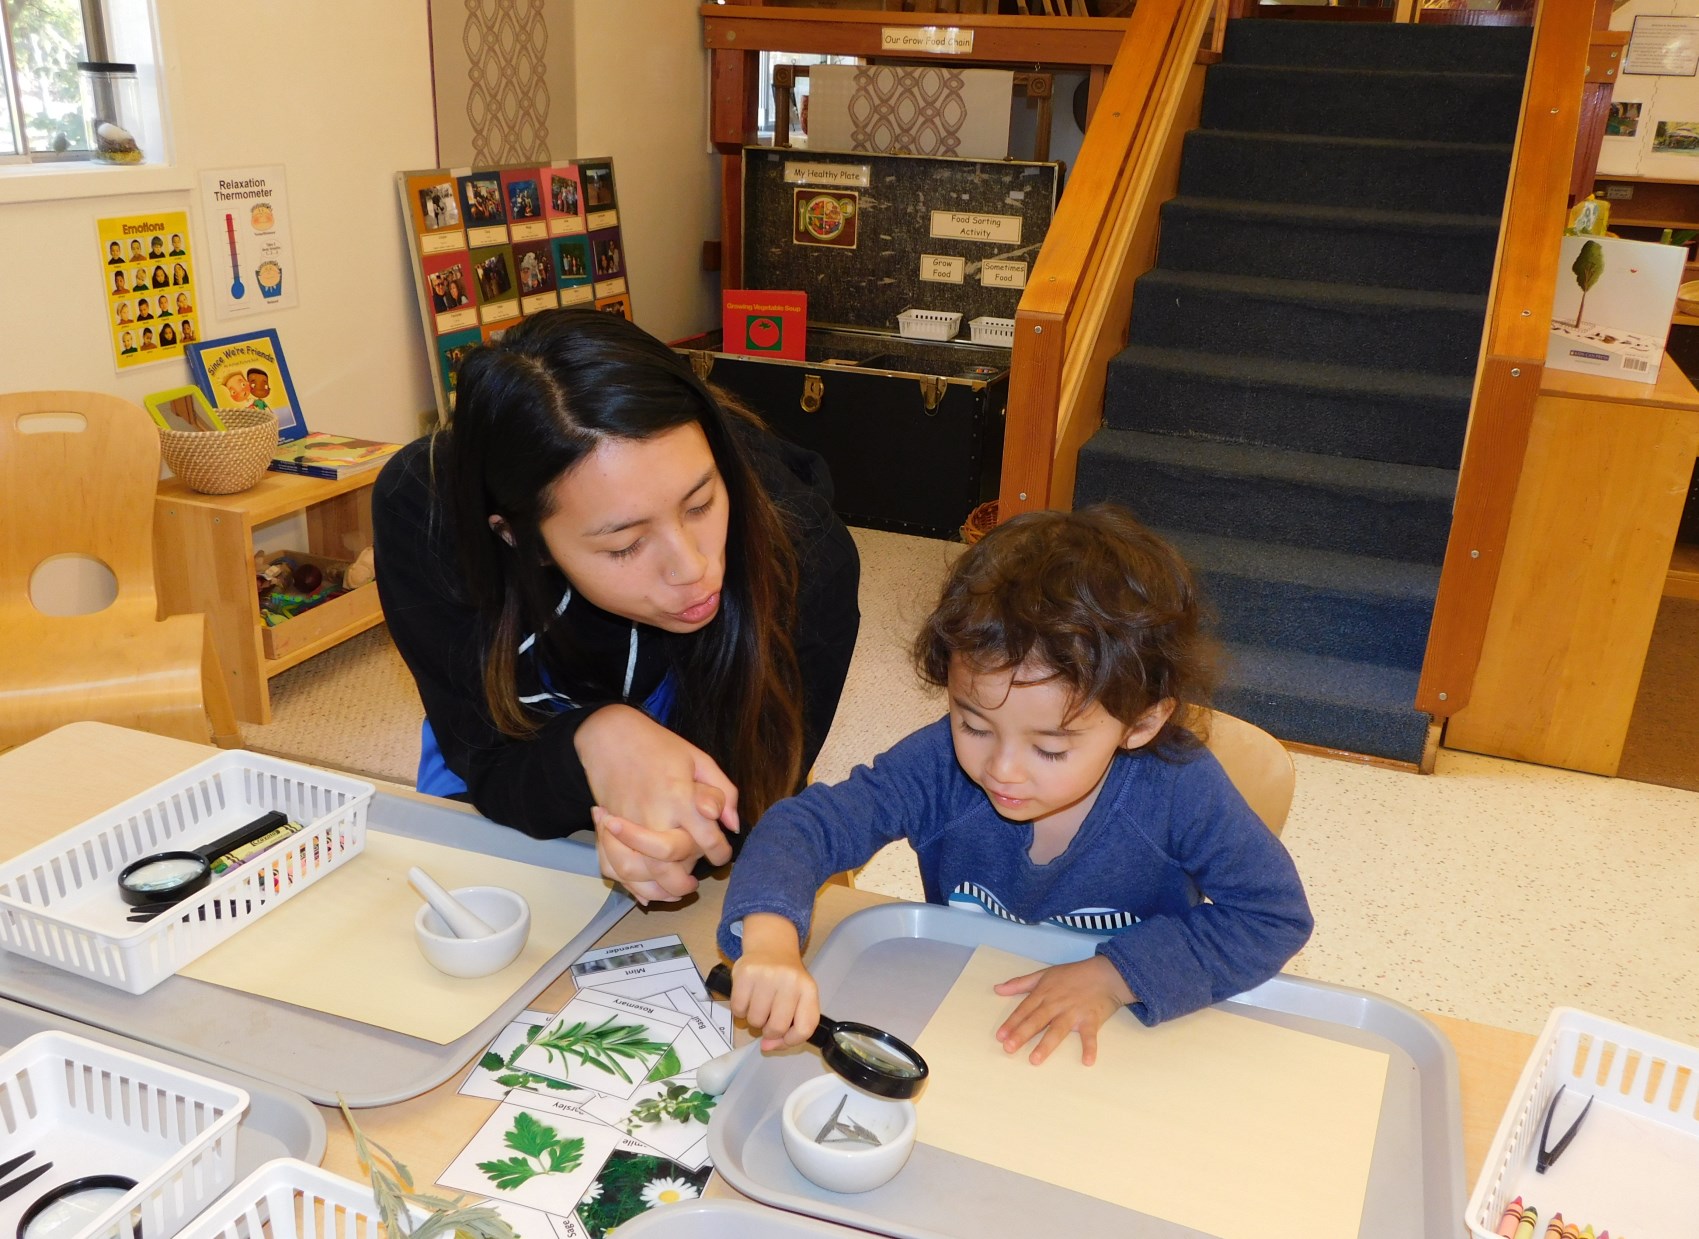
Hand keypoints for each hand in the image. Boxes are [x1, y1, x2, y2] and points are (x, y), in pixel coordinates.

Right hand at [576, 706, 739, 902]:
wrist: (610, 737)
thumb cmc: (659, 746)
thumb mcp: (700, 759)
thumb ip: (723, 792)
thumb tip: (733, 825)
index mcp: (680, 796)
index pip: (707, 839)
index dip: (720, 853)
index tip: (722, 855)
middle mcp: (653, 815)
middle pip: (670, 863)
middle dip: (684, 882)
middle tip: (694, 883)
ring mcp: (627, 825)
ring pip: (641, 872)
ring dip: (658, 890)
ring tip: (673, 891)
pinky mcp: (608, 830)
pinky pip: (615, 867)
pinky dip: (629, 884)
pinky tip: (645, 890)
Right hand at [730, 914, 819, 1049]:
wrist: (771, 946)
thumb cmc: (786, 979)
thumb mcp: (798, 998)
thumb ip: (790, 1027)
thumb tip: (766, 1047)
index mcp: (808, 989)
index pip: (804, 1028)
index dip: (791, 1041)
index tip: (783, 1038)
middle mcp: (790, 981)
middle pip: (777, 1028)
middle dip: (769, 1031)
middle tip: (768, 1019)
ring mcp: (767, 976)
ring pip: (755, 1021)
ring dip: (754, 1020)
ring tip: (758, 1005)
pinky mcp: (745, 973)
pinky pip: (738, 1010)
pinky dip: (740, 1011)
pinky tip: (747, 999)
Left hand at [993, 956, 1133, 1065]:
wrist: (1106, 973)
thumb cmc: (1074, 974)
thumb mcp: (1044, 974)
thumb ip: (1020, 983)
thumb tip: (997, 989)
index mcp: (1044, 993)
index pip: (1025, 1009)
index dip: (1012, 1023)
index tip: (1000, 1036)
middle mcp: (1056, 1004)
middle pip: (1037, 1020)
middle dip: (1022, 1034)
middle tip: (1009, 1048)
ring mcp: (1074, 1012)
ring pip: (1057, 1030)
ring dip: (1046, 1045)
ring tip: (1034, 1059)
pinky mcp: (1091, 1020)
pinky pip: (1090, 1036)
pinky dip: (1089, 1048)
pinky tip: (1087, 1061)